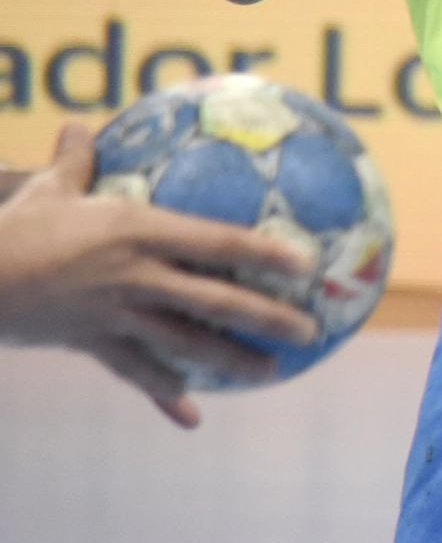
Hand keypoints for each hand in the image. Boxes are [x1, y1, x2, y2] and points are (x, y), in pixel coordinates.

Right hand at [0, 124, 319, 426]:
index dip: (264, 254)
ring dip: (232, 359)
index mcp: (136, 231)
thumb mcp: (47, 189)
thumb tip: (79, 124)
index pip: (216, 242)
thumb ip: (75, 160)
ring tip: (272, 371)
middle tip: (310, 331)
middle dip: (266, 317)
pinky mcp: (92, 343)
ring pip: (187, 343)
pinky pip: (136, 373)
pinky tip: (192, 417)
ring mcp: (116, 314)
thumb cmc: (9, 228)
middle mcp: (136, 275)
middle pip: (215, 301)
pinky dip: (165, 394)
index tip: (306, 265)